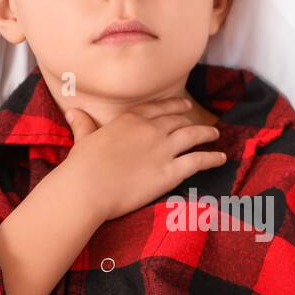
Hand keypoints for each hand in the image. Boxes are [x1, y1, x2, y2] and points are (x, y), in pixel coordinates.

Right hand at [62, 97, 225, 221]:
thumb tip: (73, 111)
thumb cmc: (81, 166)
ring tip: (215, 135)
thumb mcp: (83, 139)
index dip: (173, 106)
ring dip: (206, 133)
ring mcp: (163, 150)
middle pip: (177, 120)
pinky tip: (221, 158)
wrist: (87, 187)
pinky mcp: (170, 172)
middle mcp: (150, 129)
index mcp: (130, 119)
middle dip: (191, 119)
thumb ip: (83, 124)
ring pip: (192, 135)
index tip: (183, 106)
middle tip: (201, 120)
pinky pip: (198, 161)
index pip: (158, 108)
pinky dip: (212, 158)